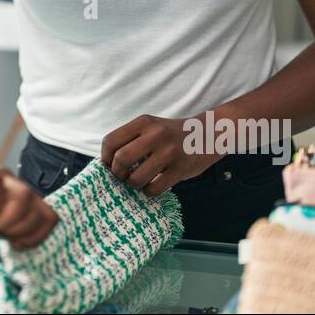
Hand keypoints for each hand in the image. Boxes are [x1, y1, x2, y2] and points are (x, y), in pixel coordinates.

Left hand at [101, 115, 222, 196]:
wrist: (208, 134)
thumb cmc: (172, 135)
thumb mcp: (151, 127)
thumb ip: (132, 139)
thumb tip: (107, 163)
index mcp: (143, 122)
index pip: (111, 141)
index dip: (105, 158)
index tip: (109, 165)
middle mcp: (155, 134)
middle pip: (121, 159)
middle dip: (117, 173)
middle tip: (123, 176)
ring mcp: (169, 152)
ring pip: (136, 178)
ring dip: (134, 184)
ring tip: (138, 181)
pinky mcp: (180, 169)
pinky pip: (154, 188)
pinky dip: (149, 191)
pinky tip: (152, 185)